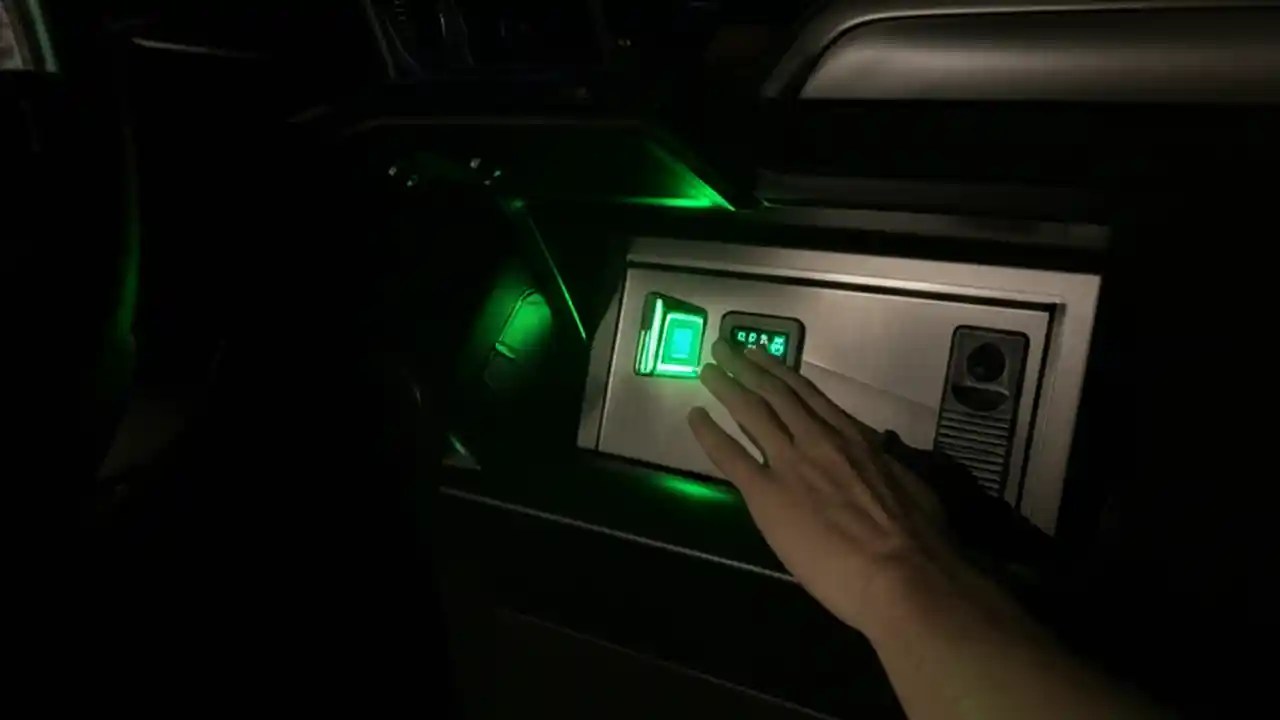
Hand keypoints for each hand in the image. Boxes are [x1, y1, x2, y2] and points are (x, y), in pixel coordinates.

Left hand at [688, 340, 955, 634]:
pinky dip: (708, 433)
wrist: (899, 571)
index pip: (809, 396)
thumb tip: (880, 460)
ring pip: (751, 412)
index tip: (762, 357)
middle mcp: (818, 439)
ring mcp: (791, 463)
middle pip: (775, 394)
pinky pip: (730, 456)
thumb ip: (883, 466)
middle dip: (746, 369)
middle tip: (724, 349)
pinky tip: (695, 417)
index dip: (782, 373)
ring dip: (726, 387)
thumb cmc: (917, 538)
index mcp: (853, 437)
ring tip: (708, 370)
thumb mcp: (908, 484)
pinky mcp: (767, 494)